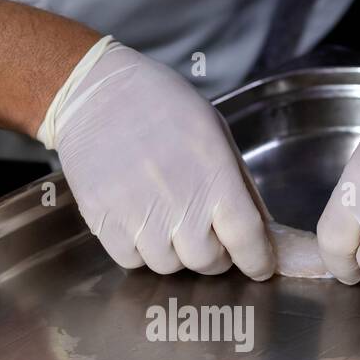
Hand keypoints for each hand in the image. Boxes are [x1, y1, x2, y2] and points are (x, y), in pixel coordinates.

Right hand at [39, 39, 273, 278]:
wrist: (94, 93)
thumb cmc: (162, 106)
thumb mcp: (215, 132)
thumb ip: (241, 185)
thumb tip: (264, 231)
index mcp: (214, 176)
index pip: (247, 240)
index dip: (257, 261)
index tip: (258, 266)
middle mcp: (178, 202)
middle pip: (206, 262)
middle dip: (213, 254)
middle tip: (205, 232)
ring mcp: (138, 215)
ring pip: (168, 266)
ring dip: (174, 251)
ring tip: (166, 217)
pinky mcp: (104, 223)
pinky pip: (131, 261)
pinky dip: (139, 250)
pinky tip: (138, 218)